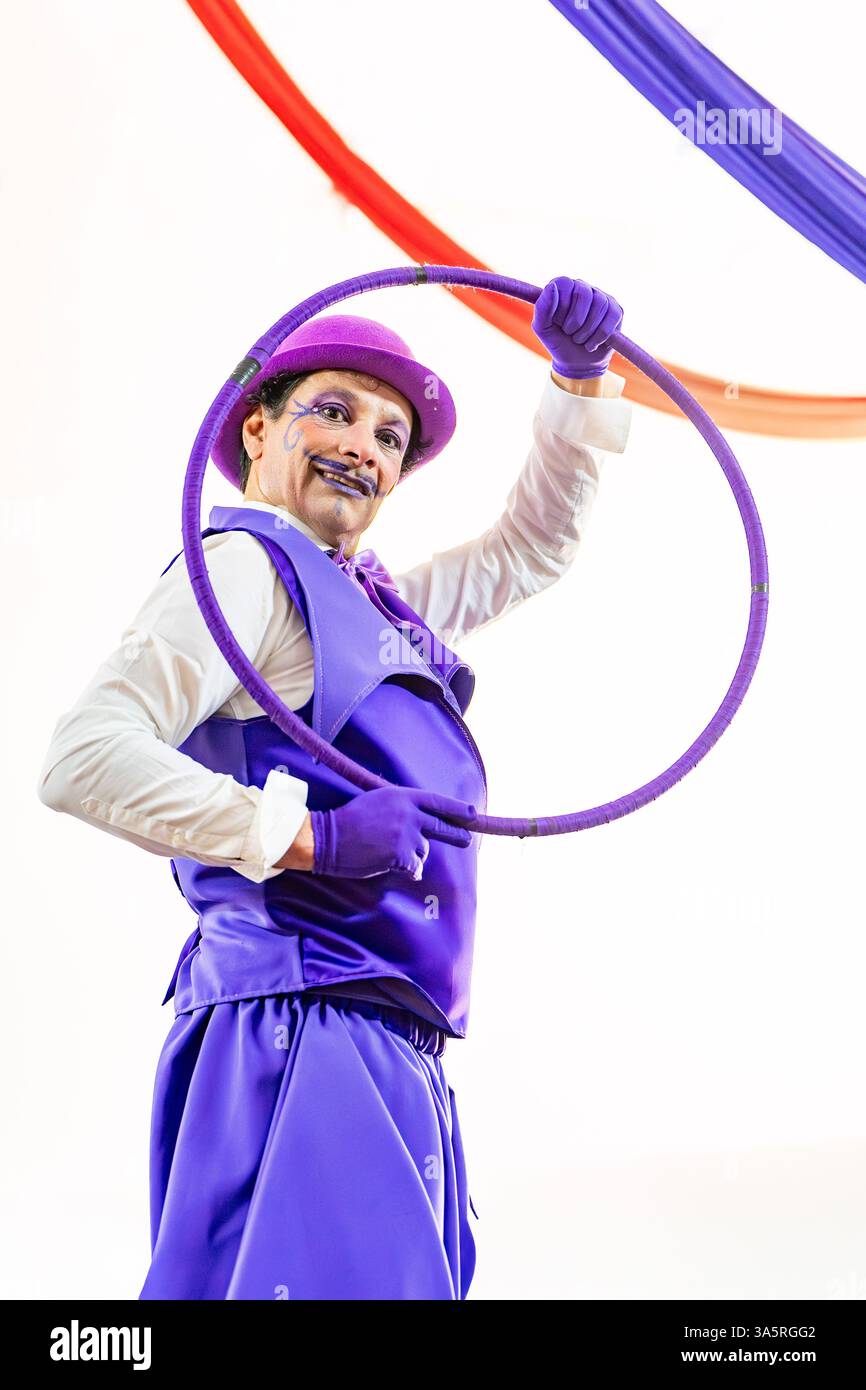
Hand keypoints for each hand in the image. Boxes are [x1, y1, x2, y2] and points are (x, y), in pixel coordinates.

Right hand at [310, 786, 476, 880]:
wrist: (328, 838)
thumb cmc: (350, 820)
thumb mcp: (378, 802)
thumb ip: (403, 809)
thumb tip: (423, 822)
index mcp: (402, 796)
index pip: (437, 801)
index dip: (457, 808)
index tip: (473, 813)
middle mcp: (409, 814)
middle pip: (441, 826)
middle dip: (456, 834)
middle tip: (467, 839)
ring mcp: (406, 835)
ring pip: (422, 852)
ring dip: (411, 856)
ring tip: (385, 851)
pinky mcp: (401, 856)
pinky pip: (414, 869)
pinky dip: (405, 870)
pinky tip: (386, 864)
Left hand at [532, 276, 622, 378]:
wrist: (576, 363)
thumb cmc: (558, 342)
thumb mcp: (543, 329)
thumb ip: (542, 308)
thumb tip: (552, 287)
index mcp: (562, 287)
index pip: (564, 284)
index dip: (561, 308)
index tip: (558, 323)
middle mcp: (582, 287)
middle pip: (584, 294)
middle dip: (575, 321)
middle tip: (569, 333)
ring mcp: (601, 297)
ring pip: (600, 305)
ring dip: (587, 330)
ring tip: (580, 340)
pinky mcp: (615, 310)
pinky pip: (612, 316)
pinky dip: (600, 335)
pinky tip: (592, 344)